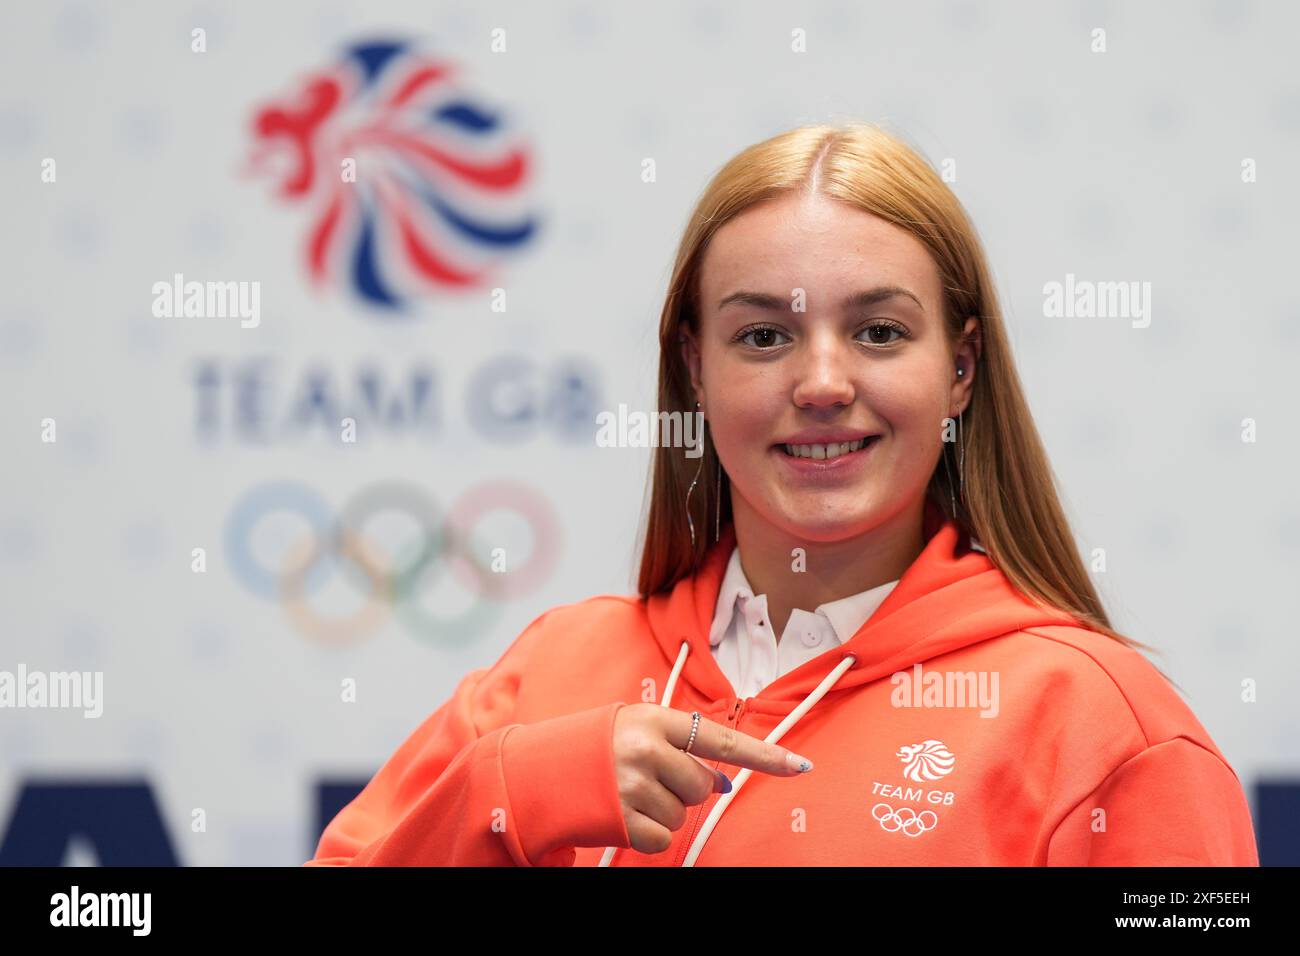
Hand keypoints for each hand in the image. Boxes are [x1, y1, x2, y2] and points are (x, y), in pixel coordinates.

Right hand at [610, 703, 812, 853]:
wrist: (539, 771)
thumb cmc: (596, 747)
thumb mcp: (636, 729)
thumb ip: (680, 747)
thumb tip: (722, 783)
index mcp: (653, 720)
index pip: (721, 739)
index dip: (765, 756)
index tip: (799, 766)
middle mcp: (646, 750)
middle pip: (703, 784)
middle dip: (686, 787)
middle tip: (651, 777)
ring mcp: (634, 786)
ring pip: (684, 812)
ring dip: (664, 809)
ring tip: (630, 791)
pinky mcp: (624, 820)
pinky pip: (663, 837)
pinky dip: (650, 832)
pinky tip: (625, 813)